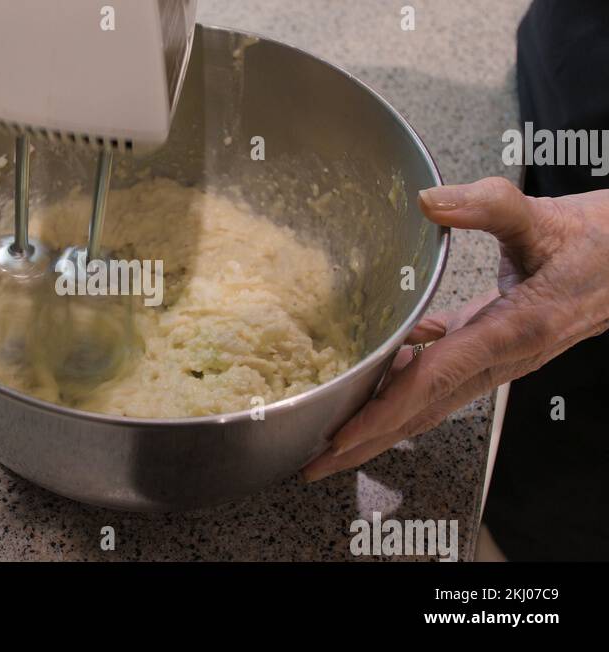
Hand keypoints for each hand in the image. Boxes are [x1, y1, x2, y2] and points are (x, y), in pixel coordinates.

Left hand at [303, 177, 608, 481]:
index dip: (384, 411)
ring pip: (428, 401)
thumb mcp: (544, 219)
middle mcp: (501, 358)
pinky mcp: (491, 347)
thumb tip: (430, 202)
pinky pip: (438, 377)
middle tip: (314, 464)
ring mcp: (496, 359)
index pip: (434, 382)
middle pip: (422, 412)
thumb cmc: (599, 243)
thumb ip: (489, 207)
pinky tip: (373, 374)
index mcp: (511, 332)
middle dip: (367, 443)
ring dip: (378, 423)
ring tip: (330, 438)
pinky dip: (401, 384)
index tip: (342, 436)